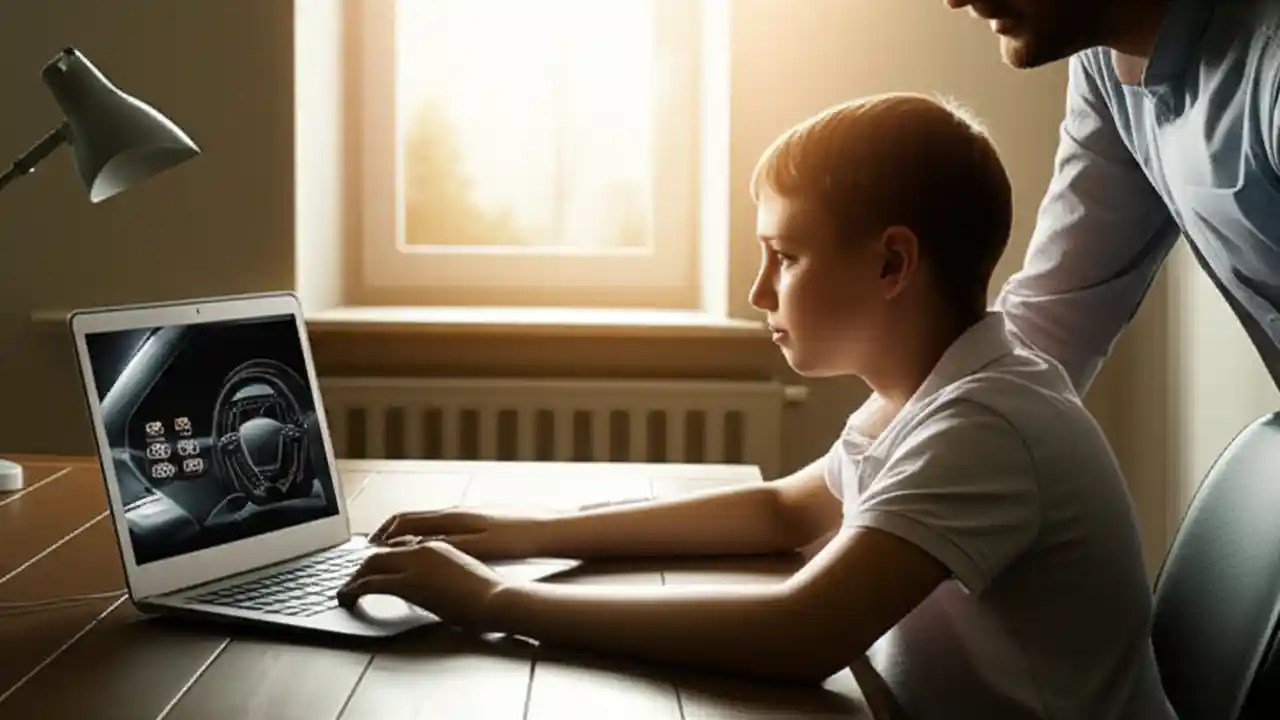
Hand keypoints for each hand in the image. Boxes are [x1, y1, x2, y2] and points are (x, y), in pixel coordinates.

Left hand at [337, 541, 503, 631]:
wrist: (495, 599)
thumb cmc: (486, 592)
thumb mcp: (460, 573)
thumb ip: (440, 572)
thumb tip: (427, 583)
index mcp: (436, 545)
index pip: (397, 547)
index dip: (378, 559)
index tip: (369, 569)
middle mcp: (422, 549)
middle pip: (379, 554)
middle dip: (361, 568)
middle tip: (351, 581)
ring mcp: (415, 563)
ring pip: (371, 565)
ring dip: (355, 578)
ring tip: (346, 591)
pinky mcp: (409, 582)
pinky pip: (372, 582)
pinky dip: (355, 589)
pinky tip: (349, 597)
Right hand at [367, 507, 558, 559]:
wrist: (552, 528)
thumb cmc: (518, 539)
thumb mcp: (478, 547)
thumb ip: (443, 545)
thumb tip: (410, 546)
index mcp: (453, 517)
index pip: (406, 521)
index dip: (384, 534)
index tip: (368, 548)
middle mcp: (458, 510)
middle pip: (414, 517)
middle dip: (391, 531)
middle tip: (375, 548)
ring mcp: (471, 512)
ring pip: (430, 520)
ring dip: (409, 532)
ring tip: (398, 548)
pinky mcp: (483, 518)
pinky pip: (445, 523)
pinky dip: (428, 533)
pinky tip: (435, 545)